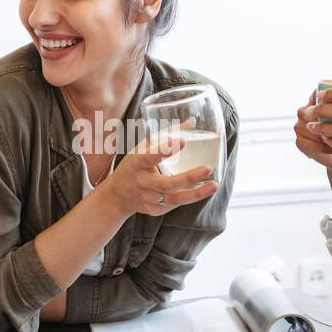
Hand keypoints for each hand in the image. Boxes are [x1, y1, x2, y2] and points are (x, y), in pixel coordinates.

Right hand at [101, 135, 219, 217]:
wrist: (117, 196)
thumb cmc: (134, 166)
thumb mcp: (143, 148)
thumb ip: (166, 134)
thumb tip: (192, 121)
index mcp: (136, 163)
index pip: (149, 156)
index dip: (165, 149)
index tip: (182, 141)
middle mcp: (142, 183)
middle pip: (166, 183)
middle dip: (188, 177)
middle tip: (208, 168)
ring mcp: (148, 199)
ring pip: (175, 198)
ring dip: (196, 193)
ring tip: (214, 184)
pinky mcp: (155, 210)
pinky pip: (175, 203)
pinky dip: (191, 197)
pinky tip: (205, 190)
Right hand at [295, 86, 331, 175]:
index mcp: (313, 101)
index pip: (315, 94)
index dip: (327, 98)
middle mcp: (303, 112)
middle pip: (313, 112)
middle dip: (330, 118)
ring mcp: (299, 127)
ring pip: (314, 129)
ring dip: (331, 134)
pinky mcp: (300, 142)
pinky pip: (313, 144)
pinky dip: (328, 146)